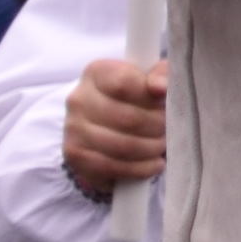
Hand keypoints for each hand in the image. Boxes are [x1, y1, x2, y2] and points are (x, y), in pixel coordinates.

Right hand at [62, 54, 170, 201]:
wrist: (102, 124)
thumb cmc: (132, 98)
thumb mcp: (147, 79)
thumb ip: (159, 75)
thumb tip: (161, 87)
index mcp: (97, 72)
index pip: (126, 83)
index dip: (152, 97)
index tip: (166, 103)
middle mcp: (79, 98)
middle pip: (129, 118)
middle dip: (157, 127)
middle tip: (168, 129)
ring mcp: (73, 128)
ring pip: (123, 146)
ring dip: (151, 149)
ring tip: (161, 145)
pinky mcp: (75, 155)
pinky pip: (113, 167)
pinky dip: (140, 169)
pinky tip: (153, 163)